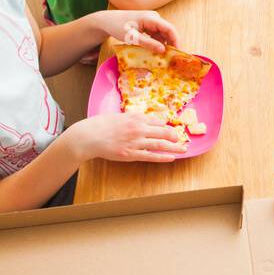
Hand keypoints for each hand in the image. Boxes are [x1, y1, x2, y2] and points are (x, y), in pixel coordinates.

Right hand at [71, 113, 187, 162]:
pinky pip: (150, 156)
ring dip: (174, 147)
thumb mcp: (120, 116)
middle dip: (174, 136)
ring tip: (184, 149)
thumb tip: (144, 119)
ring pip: (160, 144)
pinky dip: (162, 157)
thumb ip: (133, 117)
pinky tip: (171, 158)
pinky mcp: (131, 154)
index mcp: (136, 117)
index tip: (171, 129)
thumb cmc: (101, 125)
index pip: (158, 121)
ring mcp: (135, 142)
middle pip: (163, 132)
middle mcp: (138, 129)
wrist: (88, 136)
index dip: (166, 126)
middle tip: (181, 139)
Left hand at [94, 10, 178, 53]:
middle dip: (170, 44)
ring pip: (162, 34)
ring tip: (164, 56)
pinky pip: (156, 34)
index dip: (176, 40)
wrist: (107, 21)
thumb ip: (148, 44)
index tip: (177, 52)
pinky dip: (157, 42)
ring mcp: (151, 21)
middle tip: (171, 57)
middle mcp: (154, 18)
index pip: (170, 29)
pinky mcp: (148, 25)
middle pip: (168, 32)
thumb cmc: (118, 26)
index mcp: (151, 18)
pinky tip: (156, 51)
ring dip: (163, 44)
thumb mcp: (133, 37)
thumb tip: (163, 50)